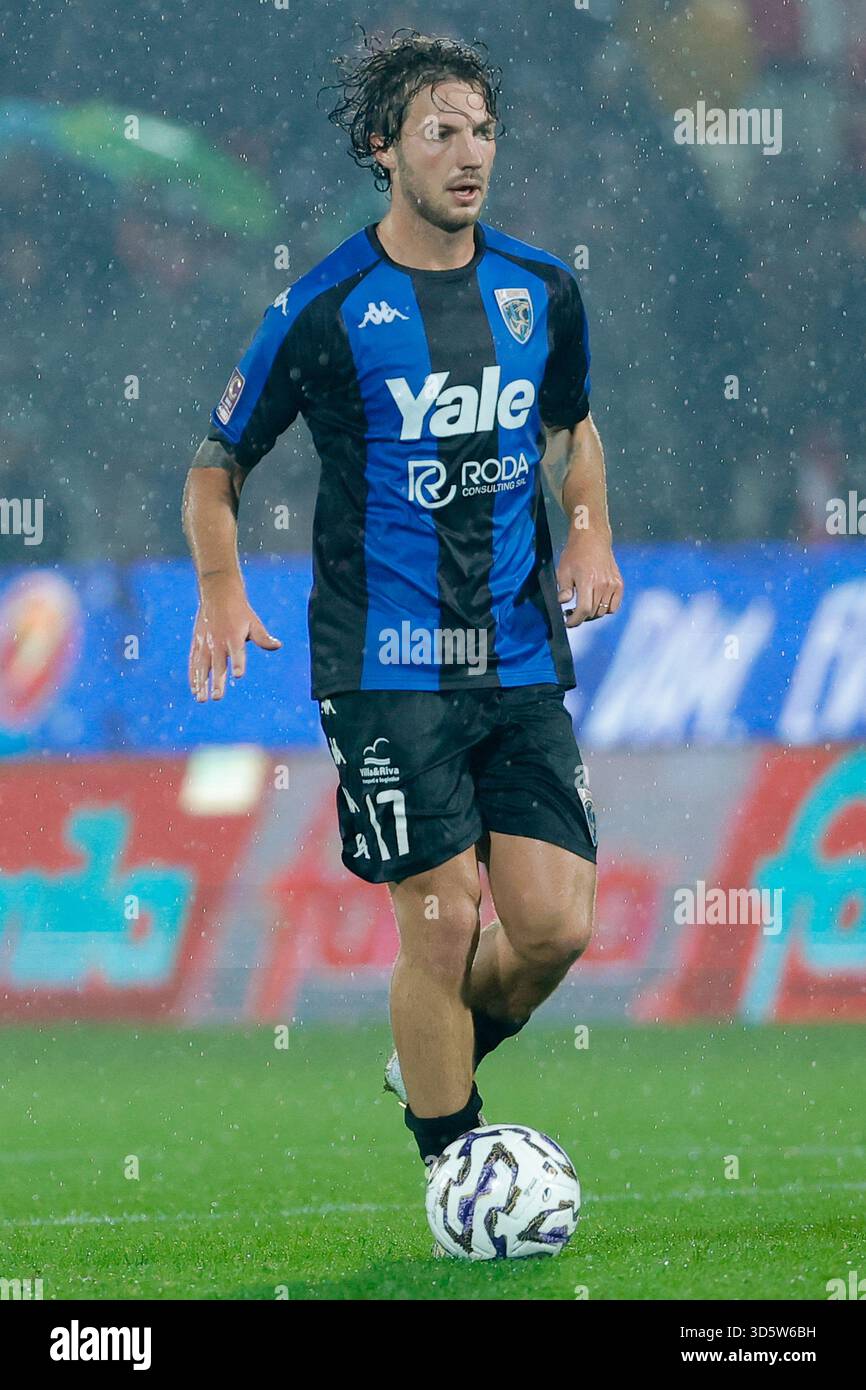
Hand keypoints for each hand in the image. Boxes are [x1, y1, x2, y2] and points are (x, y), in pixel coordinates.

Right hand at [188, 580, 281, 700]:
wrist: (218, 594)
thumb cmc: (240, 612)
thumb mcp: (253, 622)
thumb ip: (263, 637)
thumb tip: (278, 645)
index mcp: (234, 636)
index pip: (237, 652)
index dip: (238, 663)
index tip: (238, 675)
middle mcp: (218, 641)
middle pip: (217, 664)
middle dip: (217, 681)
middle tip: (218, 697)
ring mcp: (205, 643)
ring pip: (202, 666)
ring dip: (201, 683)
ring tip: (201, 699)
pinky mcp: (197, 643)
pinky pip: (193, 662)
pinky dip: (193, 675)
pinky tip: (195, 690)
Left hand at [556, 532, 623, 627]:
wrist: (592, 538)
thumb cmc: (575, 553)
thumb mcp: (563, 570)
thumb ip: (563, 589)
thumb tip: (563, 603)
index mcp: (587, 581)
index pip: (583, 610)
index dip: (575, 620)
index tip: (568, 623)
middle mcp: (602, 584)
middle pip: (593, 612)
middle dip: (581, 617)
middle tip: (571, 613)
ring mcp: (613, 584)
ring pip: (603, 611)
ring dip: (592, 614)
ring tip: (583, 607)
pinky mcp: (619, 584)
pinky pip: (614, 606)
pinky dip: (605, 609)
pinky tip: (596, 603)